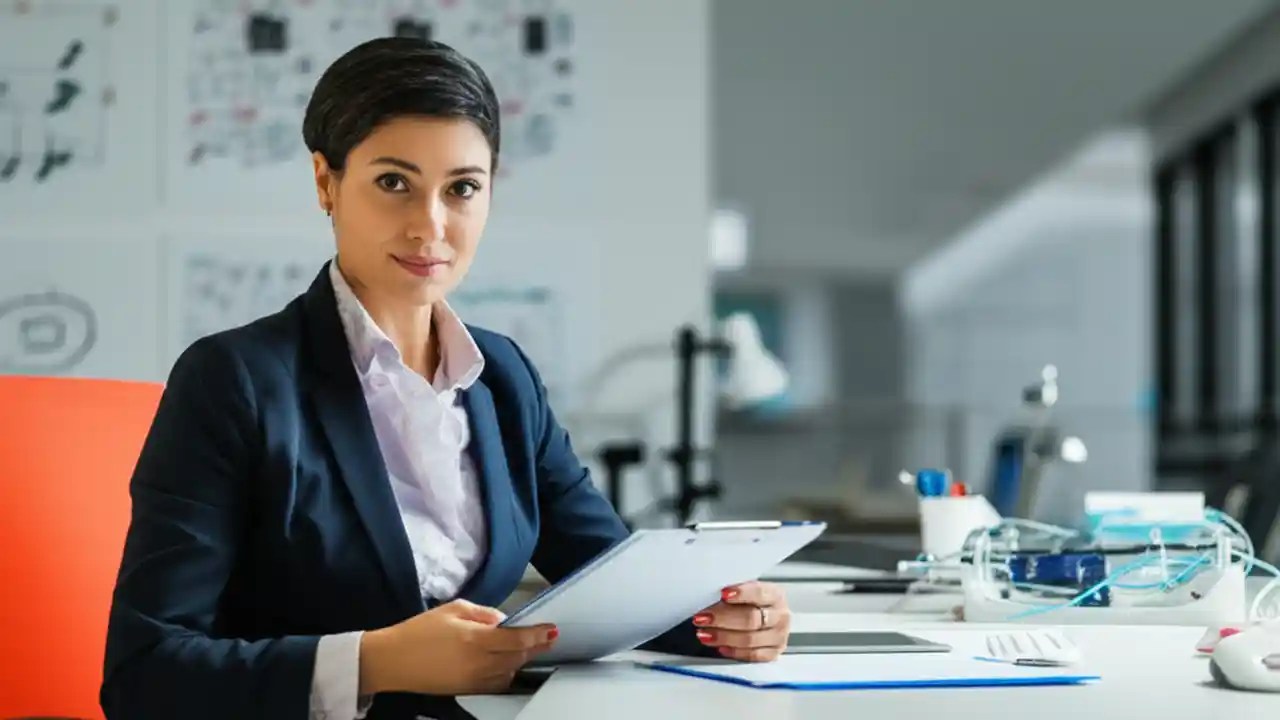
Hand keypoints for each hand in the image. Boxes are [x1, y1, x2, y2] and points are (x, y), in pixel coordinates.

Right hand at [358, 598, 557, 695]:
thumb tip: (503, 620)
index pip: (517, 640)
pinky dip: (507, 673)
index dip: (537, 635)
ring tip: (529, 649)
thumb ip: (483, 614)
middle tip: (548, 638)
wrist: (392, 661)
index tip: (551, 630)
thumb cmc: (419, 631)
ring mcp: (474, 680)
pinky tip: (508, 664)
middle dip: (536, 647)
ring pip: (510, 672)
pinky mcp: (467, 690)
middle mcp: (479, 663)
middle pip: (518, 657)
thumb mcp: (453, 609)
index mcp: (476, 640)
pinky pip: (497, 684)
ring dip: (522, 660)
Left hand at [691, 581, 790, 661]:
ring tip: (705, 634)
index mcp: (775, 595)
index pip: (759, 593)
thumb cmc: (751, 603)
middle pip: (751, 619)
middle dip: (723, 618)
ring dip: (723, 637)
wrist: (765, 617)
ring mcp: (779, 636)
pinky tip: (721, 647)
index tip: (723, 594)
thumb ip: (732, 594)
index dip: (741, 593)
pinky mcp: (773, 653)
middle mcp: (780, 616)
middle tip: (702, 618)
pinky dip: (734, 651)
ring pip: (749, 639)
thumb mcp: (744, 592)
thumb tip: (709, 596)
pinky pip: (752, 655)